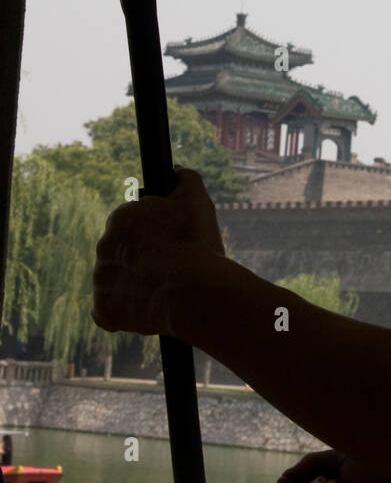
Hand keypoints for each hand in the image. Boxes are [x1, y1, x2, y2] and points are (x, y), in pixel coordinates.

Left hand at [92, 165, 225, 336]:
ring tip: (162, 289)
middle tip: (168, 266)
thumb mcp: (197, 200)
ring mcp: (101, 281)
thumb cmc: (197, 244)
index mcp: (120, 218)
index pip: (131, 223)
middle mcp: (103, 246)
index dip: (152, 233)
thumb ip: (186, 179)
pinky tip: (146, 307)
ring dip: (132, 284)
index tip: (169, 242)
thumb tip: (177, 171)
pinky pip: (108, 311)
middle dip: (141, 257)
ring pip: (115, 280)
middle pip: (121, 251)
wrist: (195, 294)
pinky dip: (123, 311)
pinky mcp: (104, 311)